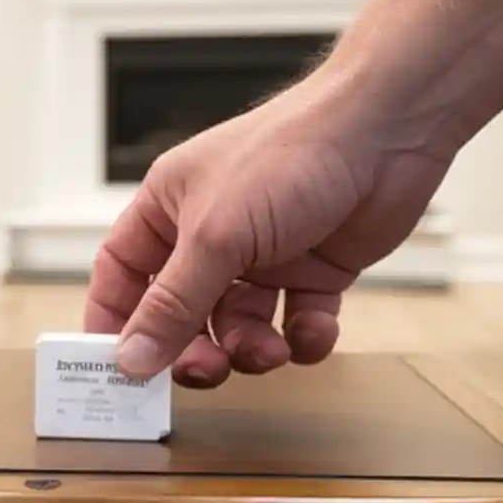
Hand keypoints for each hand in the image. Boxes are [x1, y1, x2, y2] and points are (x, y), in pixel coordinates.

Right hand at [84, 68, 453, 386]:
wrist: (385, 133)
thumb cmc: (289, 155)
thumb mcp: (216, 236)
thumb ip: (173, 305)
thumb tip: (129, 360)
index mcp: (170, 206)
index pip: (124, 272)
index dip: (116, 320)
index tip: (119, 370)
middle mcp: (213, 231)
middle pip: (183, 312)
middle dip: (193, 347)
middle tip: (207, 370)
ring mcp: (265, 253)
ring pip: (240, 325)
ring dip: (252, 348)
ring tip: (270, 350)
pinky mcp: (314, 268)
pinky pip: (297, 323)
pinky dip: (305, 336)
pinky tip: (313, 327)